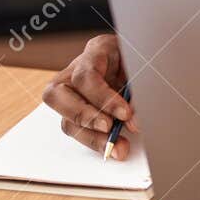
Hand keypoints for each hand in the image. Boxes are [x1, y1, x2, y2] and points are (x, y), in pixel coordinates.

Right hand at [42, 34, 136, 158]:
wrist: (143, 58)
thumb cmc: (142, 60)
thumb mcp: (143, 68)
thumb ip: (137, 92)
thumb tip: (133, 122)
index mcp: (96, 51)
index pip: (85, 76)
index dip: (103, 98)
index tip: (125, 113)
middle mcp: (75, 70)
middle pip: (57, 95)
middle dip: (84, 116)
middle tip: (109, 129)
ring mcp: (71, 91)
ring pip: (66, 118)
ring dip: (91, 137)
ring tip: (118, 148)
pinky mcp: (75, 111)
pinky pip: (76, 128)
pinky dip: (94, 141)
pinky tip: (112, 147)